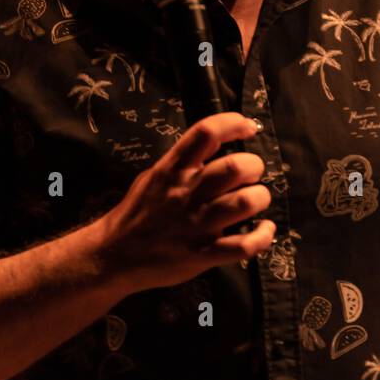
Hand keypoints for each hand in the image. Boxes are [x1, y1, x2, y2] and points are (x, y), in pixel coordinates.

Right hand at [99, 112, 275, 291]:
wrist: (114, 255)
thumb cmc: (137, 213)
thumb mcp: (153, 177)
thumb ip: (181, 162)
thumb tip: (212, 144)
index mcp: (172, 169)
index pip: (206, 133)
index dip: (233, 124)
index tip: (248, 128)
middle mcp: (186, 193)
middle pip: (234, 167)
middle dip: (254, 167)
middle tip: (252, 175)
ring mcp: (196, 225)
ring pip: (243, 202)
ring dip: (260, 198)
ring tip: (257, 199)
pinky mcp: (203, 254)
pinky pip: (242, 246)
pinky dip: (262, 236)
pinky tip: (265, 229)